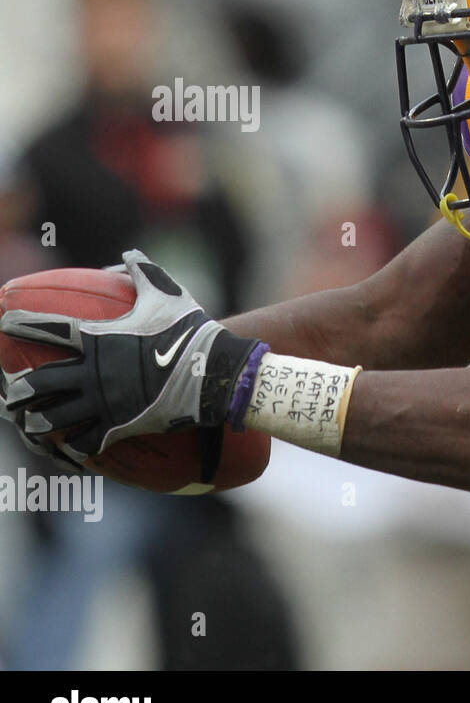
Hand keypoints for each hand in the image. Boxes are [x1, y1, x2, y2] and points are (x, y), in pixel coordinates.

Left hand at [0, 250, 264, 461]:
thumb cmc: (192, 330)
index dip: (19, 324)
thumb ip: (143, 271)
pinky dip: (72, 446)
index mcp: (99, 338)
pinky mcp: (121, 426)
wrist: (216, 372)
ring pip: (53, 419)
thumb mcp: (168, 293)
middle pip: (38, 384)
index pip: (46, 329)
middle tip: (10, 391)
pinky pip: (85, 442)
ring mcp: (105, 402)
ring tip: (28, 424)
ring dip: (36, 422)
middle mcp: (94, 372)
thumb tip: (127, 252)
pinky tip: (67, 449)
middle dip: (16, 389)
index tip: (3, 323)